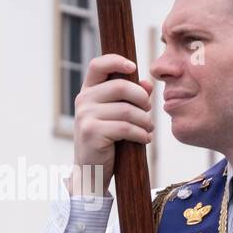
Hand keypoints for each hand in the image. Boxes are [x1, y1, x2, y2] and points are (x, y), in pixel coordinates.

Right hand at [70, 54, 153, 195]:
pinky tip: (144, 139)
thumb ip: (131, 98)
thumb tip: (147, 84)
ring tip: (148, 129)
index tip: (134, 67)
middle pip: (121, 86)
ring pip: (127, 110)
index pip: (98, 65)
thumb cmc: (107, 140)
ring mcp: (85, 116)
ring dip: (145, 121)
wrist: (91, 171)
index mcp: (88, 91)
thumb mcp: (118, 115)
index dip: (117, 61)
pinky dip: (141, 134)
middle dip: (142, 98)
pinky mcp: (92, 132)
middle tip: (149, 111)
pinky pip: (126, 128)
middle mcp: (83, 100)